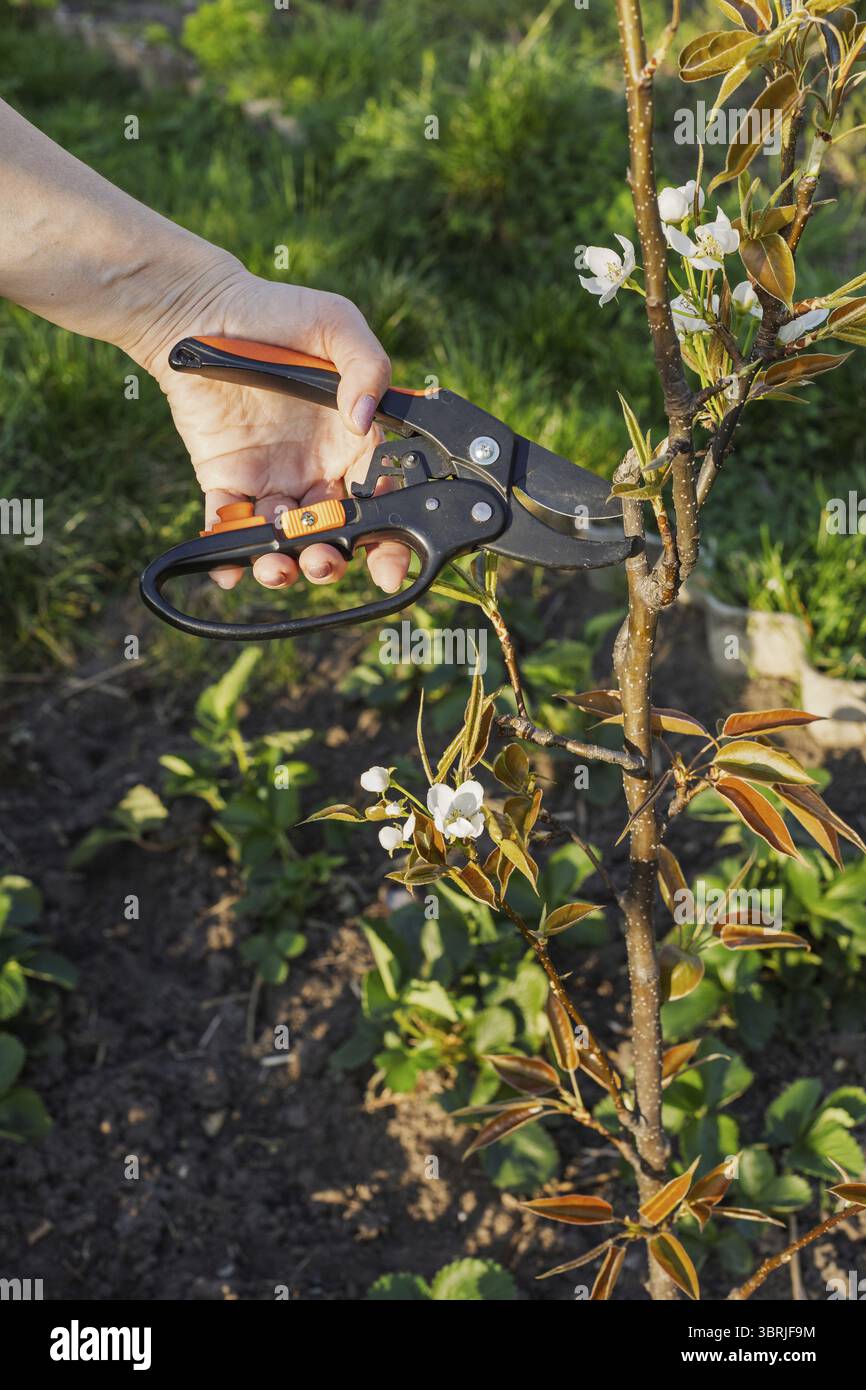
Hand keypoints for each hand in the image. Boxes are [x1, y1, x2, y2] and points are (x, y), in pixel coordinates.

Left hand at [146, 265, 409, 594]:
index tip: (388, 562)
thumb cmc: (275, 313)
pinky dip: (228, 554)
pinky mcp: (225, 480)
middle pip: (333, 531)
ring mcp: (271, 478)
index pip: (379, 498)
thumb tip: (364, 420)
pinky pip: (229, 525)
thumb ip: (367, 366)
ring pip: (284, 538)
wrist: (199, 311)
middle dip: (332, 557)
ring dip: (284, 563)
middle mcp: (316, 469)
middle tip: (322, 561)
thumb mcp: (336, 324)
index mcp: (351, 441)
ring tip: (277, 566)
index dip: (389, 536)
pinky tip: (229, 570)